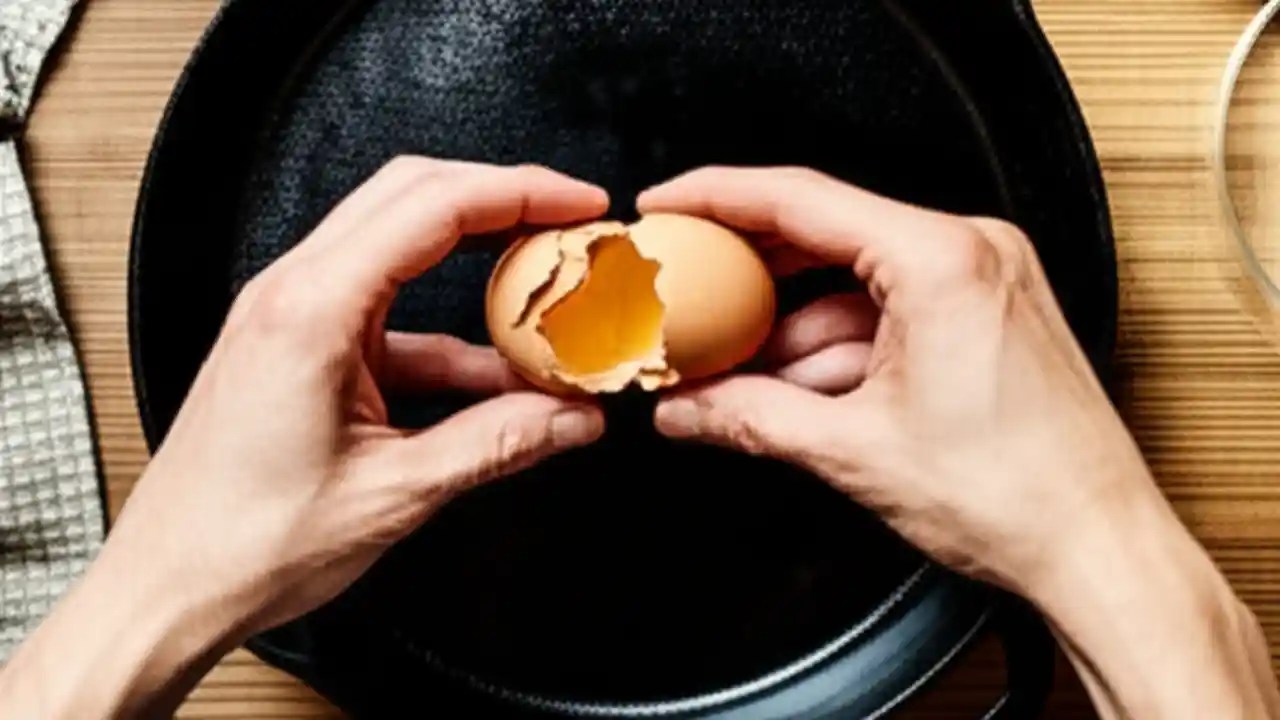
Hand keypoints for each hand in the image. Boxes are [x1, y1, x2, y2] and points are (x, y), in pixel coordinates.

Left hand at [0, 158, 608, 719]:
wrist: (166, 587)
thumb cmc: (244, 543)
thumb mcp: (393, 493)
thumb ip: (495, 444)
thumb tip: (571, 418)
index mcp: (311, 310)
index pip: (432, 206)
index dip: (520, 193)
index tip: (581, 205)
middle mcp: (293, 293)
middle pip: (412, 197)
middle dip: (503, 201)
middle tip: (573, 222)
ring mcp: (291, 316)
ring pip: (399, 249)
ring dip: (476, 266)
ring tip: (546, 300)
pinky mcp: (298, 348)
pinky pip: (386, 313)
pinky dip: (447, 333)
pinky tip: (499, 377)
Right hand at [638, 166, 1279, 719]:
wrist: (1099, 548)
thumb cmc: (1018, 496)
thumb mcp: (855, 451)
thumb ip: (752, 419)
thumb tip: (689, 410)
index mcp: (941, 260)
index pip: (801, 200)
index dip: (717, 196)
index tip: (667, 203)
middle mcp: (969, 253)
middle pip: (823, 236)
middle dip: (746, 274)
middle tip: (683, 287)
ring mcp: (981, 284)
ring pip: (851, 287)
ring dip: (786, 328)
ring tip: (723, 365)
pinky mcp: (983, 319)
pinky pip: (886, 315)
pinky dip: (833, 348)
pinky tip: (783, 385)